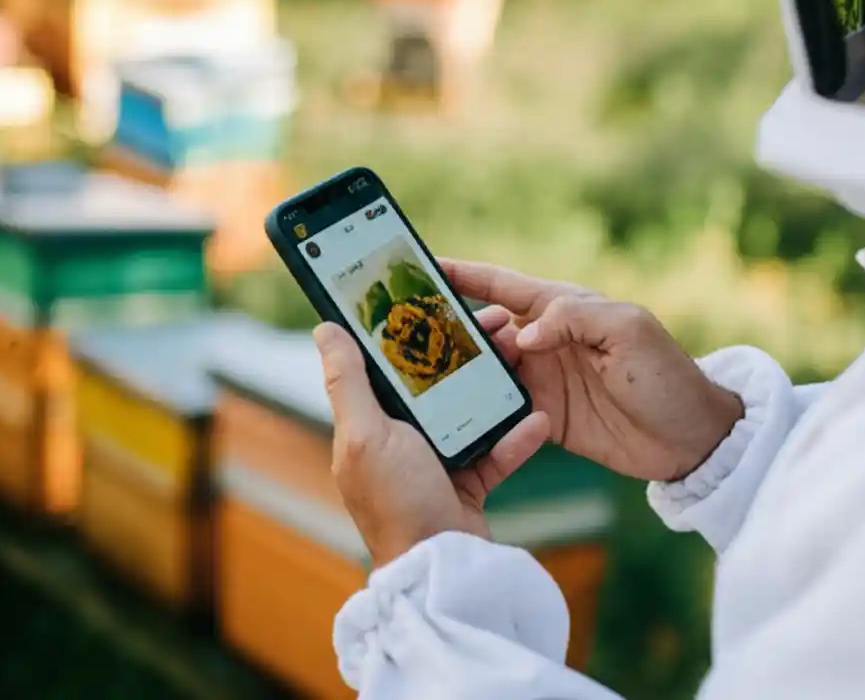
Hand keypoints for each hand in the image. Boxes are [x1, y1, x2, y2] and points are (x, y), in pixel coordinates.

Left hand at [314, 323, 551, 565]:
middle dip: (469, 350)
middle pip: (437, 381)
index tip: (442, 298)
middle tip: (499, 323)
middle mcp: (400, 441)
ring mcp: (435, 463)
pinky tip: (539, 418)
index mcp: (370, 424)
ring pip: (471, 409)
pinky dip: (517, 437)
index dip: (414, 328)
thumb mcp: (367, 436)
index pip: (389, 363)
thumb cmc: (396, 502)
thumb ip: (349, 383)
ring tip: (524, 356)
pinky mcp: (468, 485)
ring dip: (499, 384)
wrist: (439, 565)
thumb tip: (325, 329)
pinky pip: (496, 452)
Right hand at [443, 260, 743, 481]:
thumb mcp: (628, 331)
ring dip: (457, 368)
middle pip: (485, 327)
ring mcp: (545, 379)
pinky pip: (503, 408)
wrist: (692, 438)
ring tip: (416, 372)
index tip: (421, 266)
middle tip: (404, 330)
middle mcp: (548, 340)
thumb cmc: (667, 375)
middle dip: (447, 325)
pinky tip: (451, 411)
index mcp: (564, 308)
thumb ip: (573, 319)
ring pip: (487, 368)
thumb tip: (520, 333)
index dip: (462, 274)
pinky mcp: (547, 417)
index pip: (502, 285)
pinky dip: (478, 407)